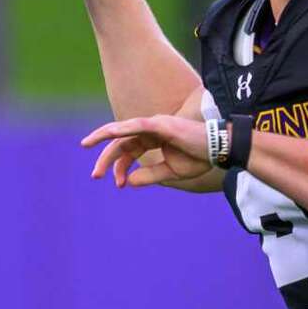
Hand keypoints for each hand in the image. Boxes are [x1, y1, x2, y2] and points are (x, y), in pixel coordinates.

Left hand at [81, 113, 213, 187]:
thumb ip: (150, 176)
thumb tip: (129, 182)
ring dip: (104, 140)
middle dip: (106, 158)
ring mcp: (156, 124)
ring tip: (87, 146)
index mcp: (154, 139)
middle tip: (95, 175)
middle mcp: (152, 129)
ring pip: (123, 131)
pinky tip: (107, 134)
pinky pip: (136, 126)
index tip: (117, 184)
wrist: (220, 150)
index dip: (120, 167)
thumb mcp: (170, 172)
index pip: (129, 150)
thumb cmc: (200, 158)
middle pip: (121, 141)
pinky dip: (120, 129)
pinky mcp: (161, 125)